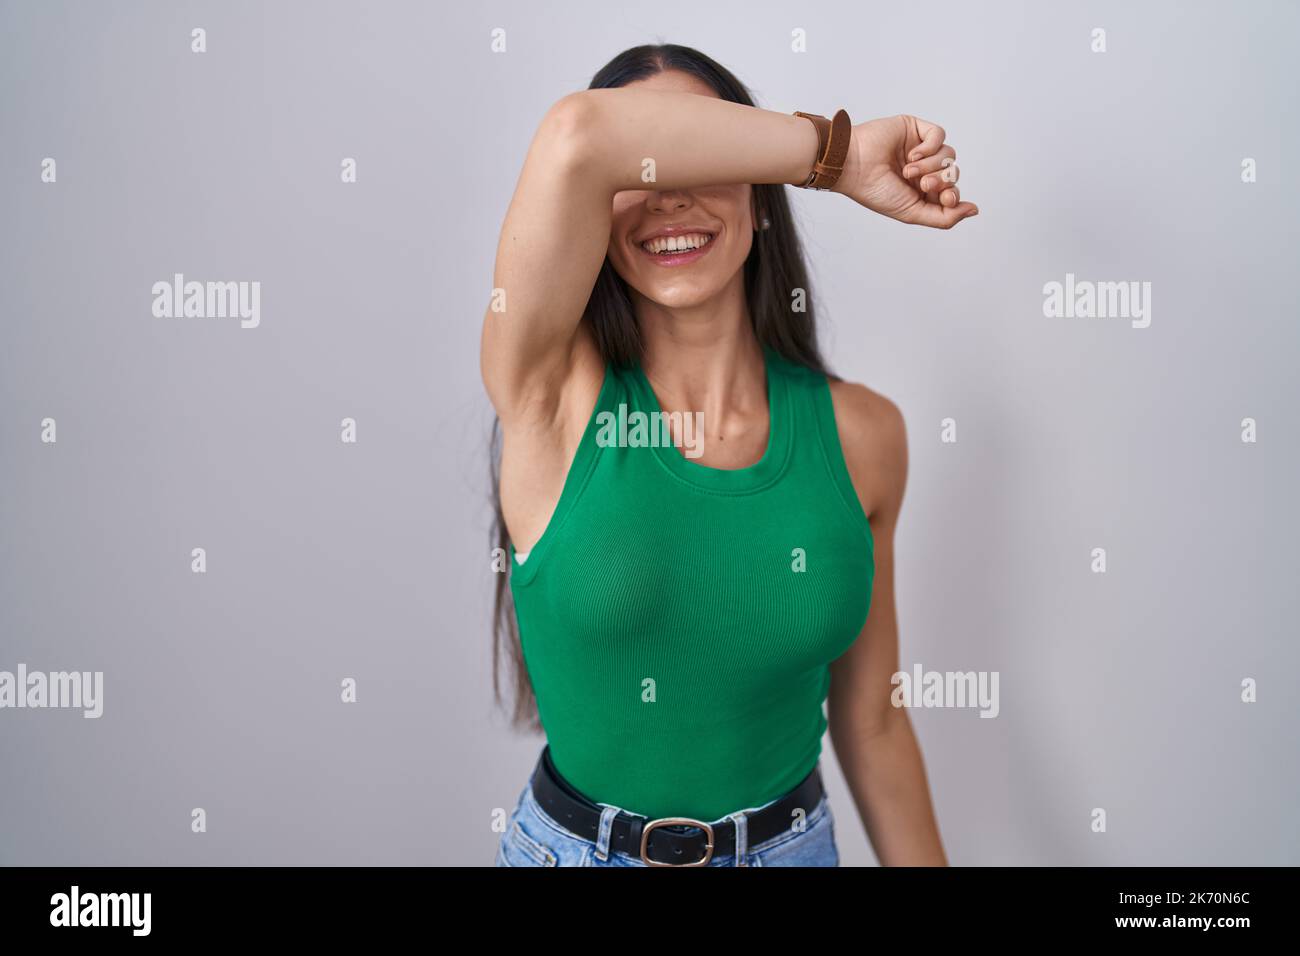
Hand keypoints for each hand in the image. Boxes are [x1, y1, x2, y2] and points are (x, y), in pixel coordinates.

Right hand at [832, 115, 977, 228]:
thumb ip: (943, 217)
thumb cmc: (876, 191)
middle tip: (922, 183)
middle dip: (942, 180)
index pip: (952, 192)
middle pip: (953, 173)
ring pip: (949, 156)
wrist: (854, 167)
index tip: (946, 198)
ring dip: (931, 165)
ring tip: (909, 170)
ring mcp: (920, 148)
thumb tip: (974, 210)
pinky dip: (930, 147)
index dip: (954, 195)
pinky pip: (940, 135)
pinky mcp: (916, 129)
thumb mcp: (912, 212)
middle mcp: (923, 169)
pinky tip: (912, 154)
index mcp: (921, 190)